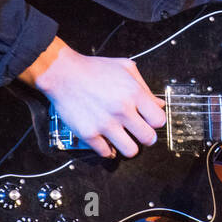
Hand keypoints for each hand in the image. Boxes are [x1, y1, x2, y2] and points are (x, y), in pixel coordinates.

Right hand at [19, 36, 166, 158]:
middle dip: (146, 137)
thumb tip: (159, 104)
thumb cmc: (94, 69)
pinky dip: (109, 150)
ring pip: (130, 151)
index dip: (156, 122)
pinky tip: (108, 142)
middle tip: (139, 133)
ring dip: (130, 147)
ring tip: (125, 139)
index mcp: (134, 93)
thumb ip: (144, 87)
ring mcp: (105, 124)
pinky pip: (106, 153)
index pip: (159, 120)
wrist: (62, 73)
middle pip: (148, 138)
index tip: (150, 121)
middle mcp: (122, 110)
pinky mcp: (88, 134)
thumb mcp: (125, 68)